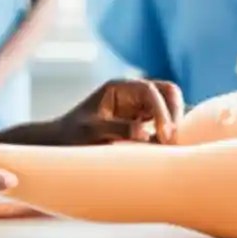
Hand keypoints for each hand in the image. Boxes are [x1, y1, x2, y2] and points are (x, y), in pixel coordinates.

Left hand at [52, 79, 184, 145]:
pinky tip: (164, 149)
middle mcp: (131, 93)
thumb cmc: (72, 133)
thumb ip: (117, 129)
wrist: (62, 141)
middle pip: (167, 92)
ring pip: (168, 106)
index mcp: (118, 88)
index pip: (150, 90)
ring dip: (173, 123)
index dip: (161, 110)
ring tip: (170, 146)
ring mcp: (138, 105)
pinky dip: (167, 132)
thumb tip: (145, 133)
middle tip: (172, 139)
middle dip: (174, 112)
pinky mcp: (141, 120)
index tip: (162, 134)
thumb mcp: (91, 131)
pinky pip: (162, 121)